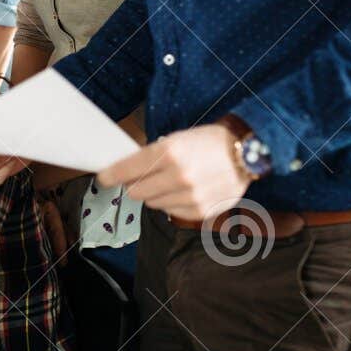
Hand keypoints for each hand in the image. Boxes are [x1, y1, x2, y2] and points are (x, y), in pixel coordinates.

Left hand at [96, 123, 251, 220]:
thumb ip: (150, 155)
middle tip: (139, 178)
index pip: (126, 170)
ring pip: (153, 204)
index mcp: (169, 152)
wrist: (246, 152)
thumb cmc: (208, 142)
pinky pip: (171, 212)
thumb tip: (123, 169)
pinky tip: (183, 190)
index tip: (104, 178)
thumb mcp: (176, 138)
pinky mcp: (201, 211)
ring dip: (154, 194)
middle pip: (136, 191)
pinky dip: (171, 203)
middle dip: (134, 184)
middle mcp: (179, 176)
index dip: (110, 175)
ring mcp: (191, 196)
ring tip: (170, 181)